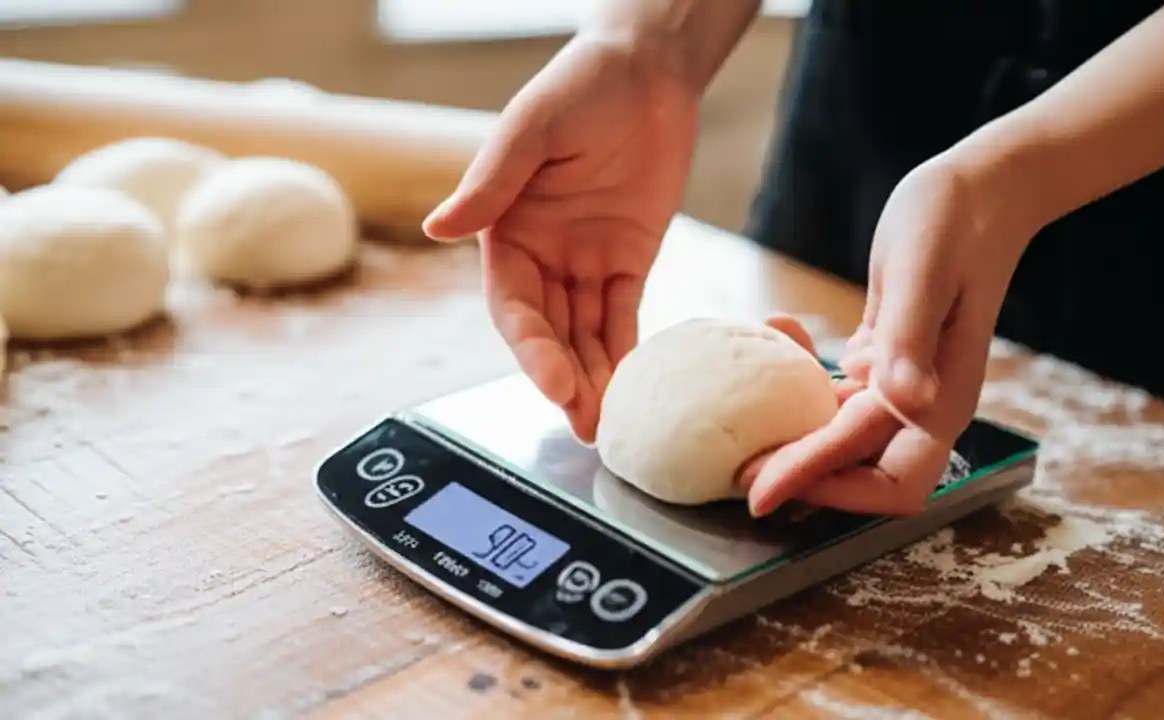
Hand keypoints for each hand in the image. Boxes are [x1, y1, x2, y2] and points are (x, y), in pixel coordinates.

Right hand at [422, 35, 698, 442]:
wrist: (645, 72)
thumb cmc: (579, 87)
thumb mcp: (531, 129)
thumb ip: (492, 182)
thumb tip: (436, 229)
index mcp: (506, 231)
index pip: (512, 305)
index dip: (531, 348)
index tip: (554, 384)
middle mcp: (540, 256)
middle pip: (548, 332)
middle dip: (565, 379)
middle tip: (585, 424)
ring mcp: (583, 262)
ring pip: (585, 334)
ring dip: (594, 378)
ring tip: (608, 425)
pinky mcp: (625, 261)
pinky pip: (622, 316)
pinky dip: (626, 352)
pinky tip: (631, 388)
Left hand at [742, 156, 1036, 516]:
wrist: (980, 188)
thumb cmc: (955, 222)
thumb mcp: (922, 272)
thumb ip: (910, 336)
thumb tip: (906, 401)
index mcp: (942, 401)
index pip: (878, 474)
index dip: (819, 487)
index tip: (759, 490)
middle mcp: (924, 406)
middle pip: (859, 475)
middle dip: (799, 478)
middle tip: (736, 463)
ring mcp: (903, 387)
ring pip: (841, 441)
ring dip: (792, 429)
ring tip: (741, 404)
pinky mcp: (884, 362)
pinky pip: (836, 394)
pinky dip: (801, 378)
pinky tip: (779, 332)